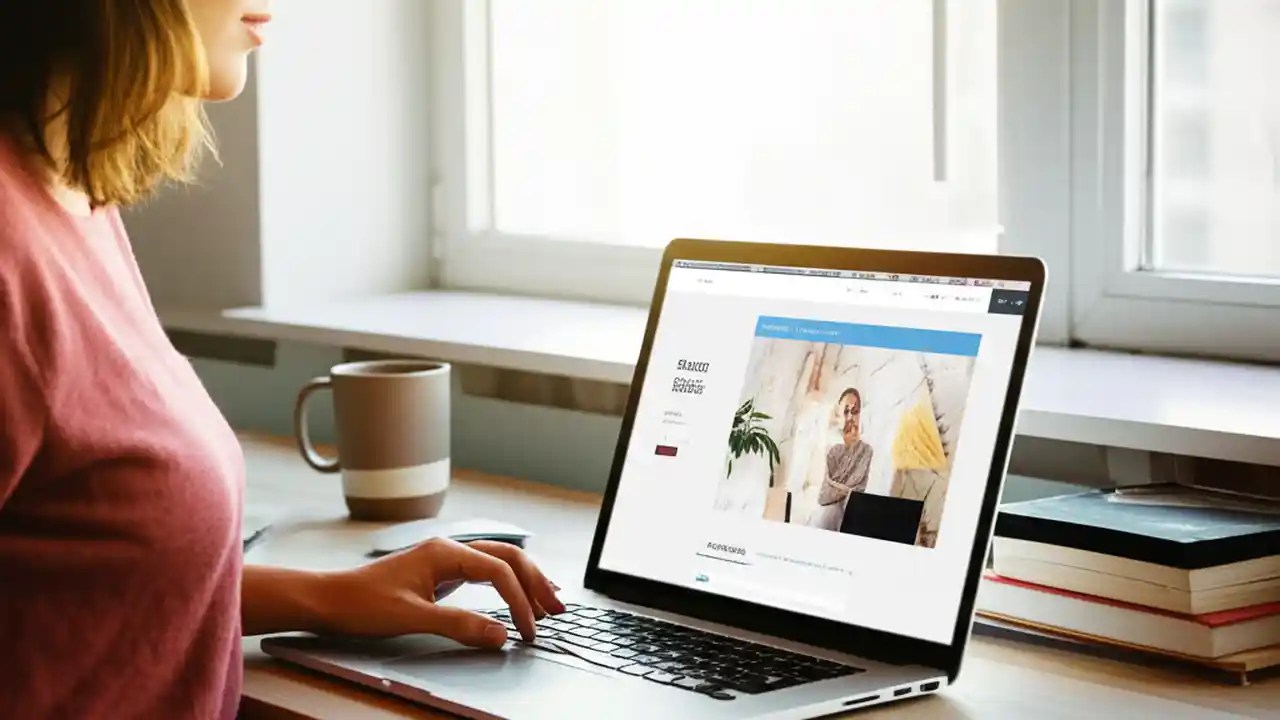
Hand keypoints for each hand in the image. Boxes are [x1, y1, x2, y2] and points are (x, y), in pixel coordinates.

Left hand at [314, 538, 564, 648]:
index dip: (519, 600)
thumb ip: (459, 624)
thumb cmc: (361, 604)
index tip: (527, 629)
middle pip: (508, 557)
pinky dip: (507, 582)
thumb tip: (500, 633)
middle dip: (536, 581)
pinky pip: (485, 571)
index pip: (498, 571)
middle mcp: (449, 550)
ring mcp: (445, 559)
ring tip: (547, 603)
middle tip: (556, 609)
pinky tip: (517, 595)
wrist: (329, 599)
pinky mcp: (440, 572)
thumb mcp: (412, 618)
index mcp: (444, 553)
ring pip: (499, 561)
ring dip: (525, 580)